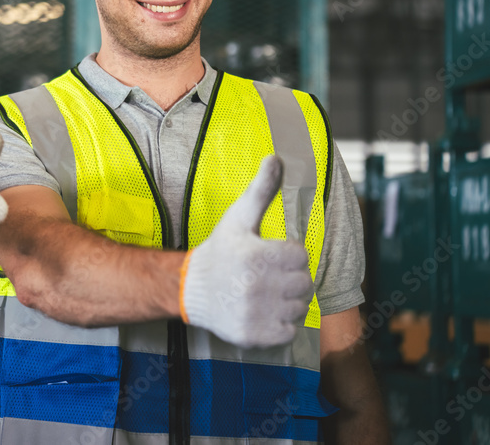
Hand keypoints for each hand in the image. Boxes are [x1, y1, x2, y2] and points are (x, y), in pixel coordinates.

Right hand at [180, 155, 314, 347]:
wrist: (189, 289)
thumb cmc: (220, 251)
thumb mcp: (238, 218)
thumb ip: (261, 189)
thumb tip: (277, 157)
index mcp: (258, 255)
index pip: (301, 256)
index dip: (286, 254)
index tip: (266, 255)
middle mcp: (258, 286)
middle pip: (304, 284)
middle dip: (289, 278)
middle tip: (265, 276)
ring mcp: (257, 313)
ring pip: (300, 308)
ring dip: (286, 302)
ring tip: (263, 294)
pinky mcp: (256, 336)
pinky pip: (289, 331)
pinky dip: (280, 324)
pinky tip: (261, 312)